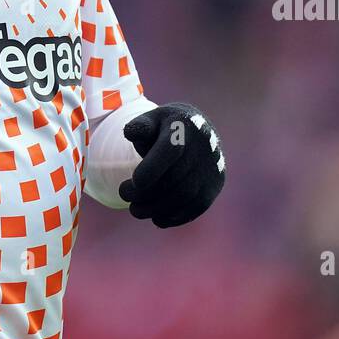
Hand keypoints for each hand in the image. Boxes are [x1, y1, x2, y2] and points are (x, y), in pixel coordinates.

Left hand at [119, 102, 224, 227]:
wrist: (196, 133)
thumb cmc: (164, 129)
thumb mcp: (151, 120)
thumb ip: (139, 126)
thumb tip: (131, 132)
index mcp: (184, 127)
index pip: (171, 149)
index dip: (152, 168)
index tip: (134, 182)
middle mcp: (203, 147)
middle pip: (174, 178)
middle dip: (145, 193)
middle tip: (124, 195)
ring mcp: (212, 168)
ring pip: (184, 196)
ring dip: (155, 208)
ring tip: (135, 209)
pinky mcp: (214, 186)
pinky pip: (195, 208)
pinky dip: (173, 217)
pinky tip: (156, 217)